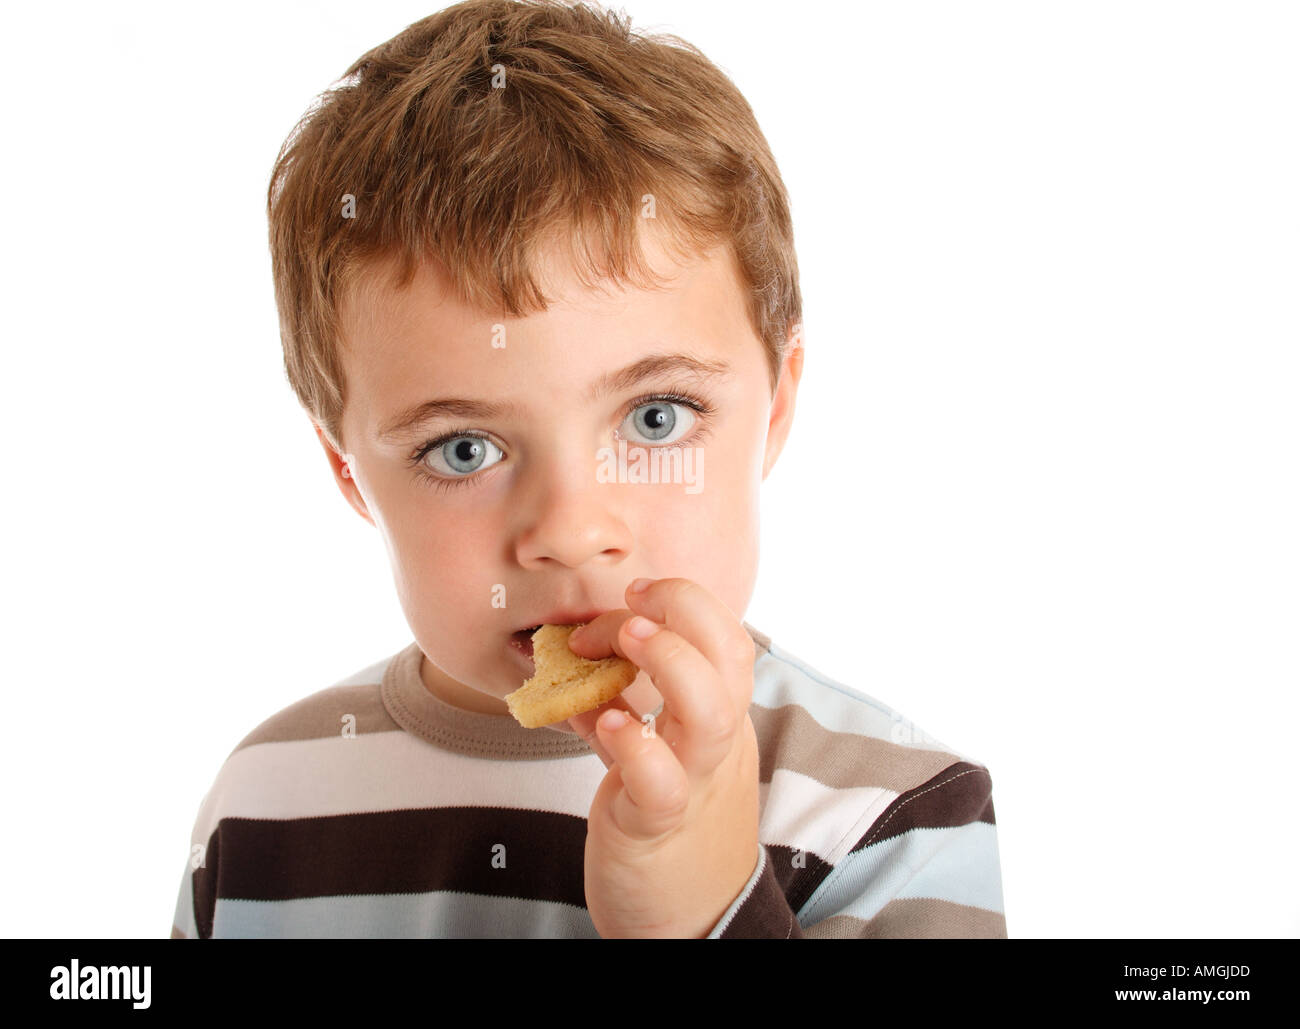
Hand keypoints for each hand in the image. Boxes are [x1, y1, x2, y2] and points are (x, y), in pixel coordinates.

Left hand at [565, 577, 760, 937]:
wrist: (690, 922)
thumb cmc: (670, 830)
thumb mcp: (657, 754)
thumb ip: (627, 707)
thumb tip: (578, 663)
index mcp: (721, 719)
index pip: (726, 638)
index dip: (686, 602)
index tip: (634, 595)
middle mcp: (718, 744)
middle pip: (730, 657)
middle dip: (683, 611)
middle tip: (629, 607)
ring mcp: (695, 783)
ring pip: (711, 712)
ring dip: (668, 661)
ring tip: (622, 641)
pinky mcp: (659, 826)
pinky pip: (661, 782)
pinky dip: (635, 744)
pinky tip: (605, 724)